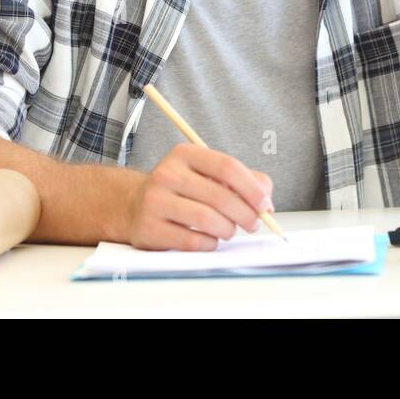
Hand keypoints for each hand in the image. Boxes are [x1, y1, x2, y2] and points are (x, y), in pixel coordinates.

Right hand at [125, 143, 274, 250]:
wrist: (133, 206)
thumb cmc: (180, 191)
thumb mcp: (207, 175)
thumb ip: (242, 181)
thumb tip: (266, 201)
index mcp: (185, 154)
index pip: (227, 167)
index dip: (252, 188)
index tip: (265, 204)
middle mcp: (167, 173)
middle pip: (220, 196)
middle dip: (245, 214)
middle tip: (253, 223)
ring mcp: (155, 201)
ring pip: (207, 220)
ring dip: (228, 230)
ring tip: (229, 231)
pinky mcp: (149, 228)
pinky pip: (192, 241)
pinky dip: (210, 244)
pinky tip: (210, 240)